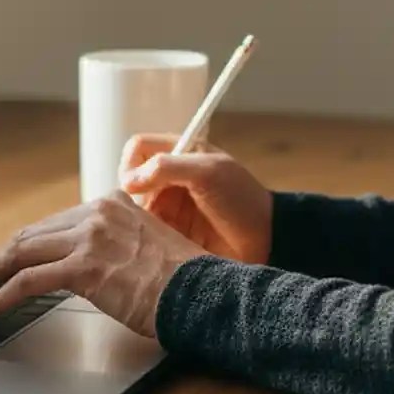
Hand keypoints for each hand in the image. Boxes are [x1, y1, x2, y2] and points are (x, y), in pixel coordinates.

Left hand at [0, 191, 208, 337]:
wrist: (200, 291)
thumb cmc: (183, 278)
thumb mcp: (149, 245)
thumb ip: (119, 243)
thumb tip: (97, 263)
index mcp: (114, 202)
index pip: (59, 220)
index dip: (33, 240)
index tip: (17, 255)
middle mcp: (98, 213)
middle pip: (35, 232)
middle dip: (6, 254)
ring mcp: (89, 238)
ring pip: (24, 251)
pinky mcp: (82, 267)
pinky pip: (28, 280)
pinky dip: (4, 294)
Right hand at [119, 134, 272, 263]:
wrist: (266, 243)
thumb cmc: (241, 201)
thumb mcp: (208, 172)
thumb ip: (166, 167)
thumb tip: (128, 180)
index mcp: (181, 153)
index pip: (138, 148)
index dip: (132, 163)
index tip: (137, 185)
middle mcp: (171, 177)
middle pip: (131, 178)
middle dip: (131, 195)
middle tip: (144, 213)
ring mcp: (170, 206)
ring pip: (134, 207)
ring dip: (137, 219)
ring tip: (152, 233)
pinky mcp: (171, 232)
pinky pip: (145, 231)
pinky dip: (144, 236)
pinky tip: (155, 245)